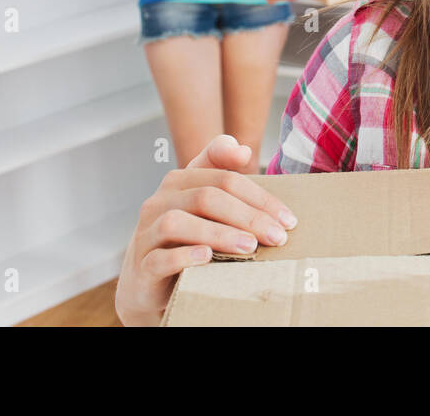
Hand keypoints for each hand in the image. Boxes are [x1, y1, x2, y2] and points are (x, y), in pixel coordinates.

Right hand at [114, 135, 297, 326]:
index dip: (259, 196)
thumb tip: (243, 149)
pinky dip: (184, 257)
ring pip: (178, 223)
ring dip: (219, 234)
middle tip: (277, 237)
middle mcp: (159, 201)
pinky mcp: (141, 267)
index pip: (224, 178)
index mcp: (179, 181)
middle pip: (206, 198)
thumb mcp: (205, 202)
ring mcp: (146, 233)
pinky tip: (207, 258)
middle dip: (247, 217)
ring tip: (250, 247)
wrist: (149, 280)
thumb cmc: (187, 235)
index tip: (288, 219)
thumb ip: (222, 170)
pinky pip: (159, 259)